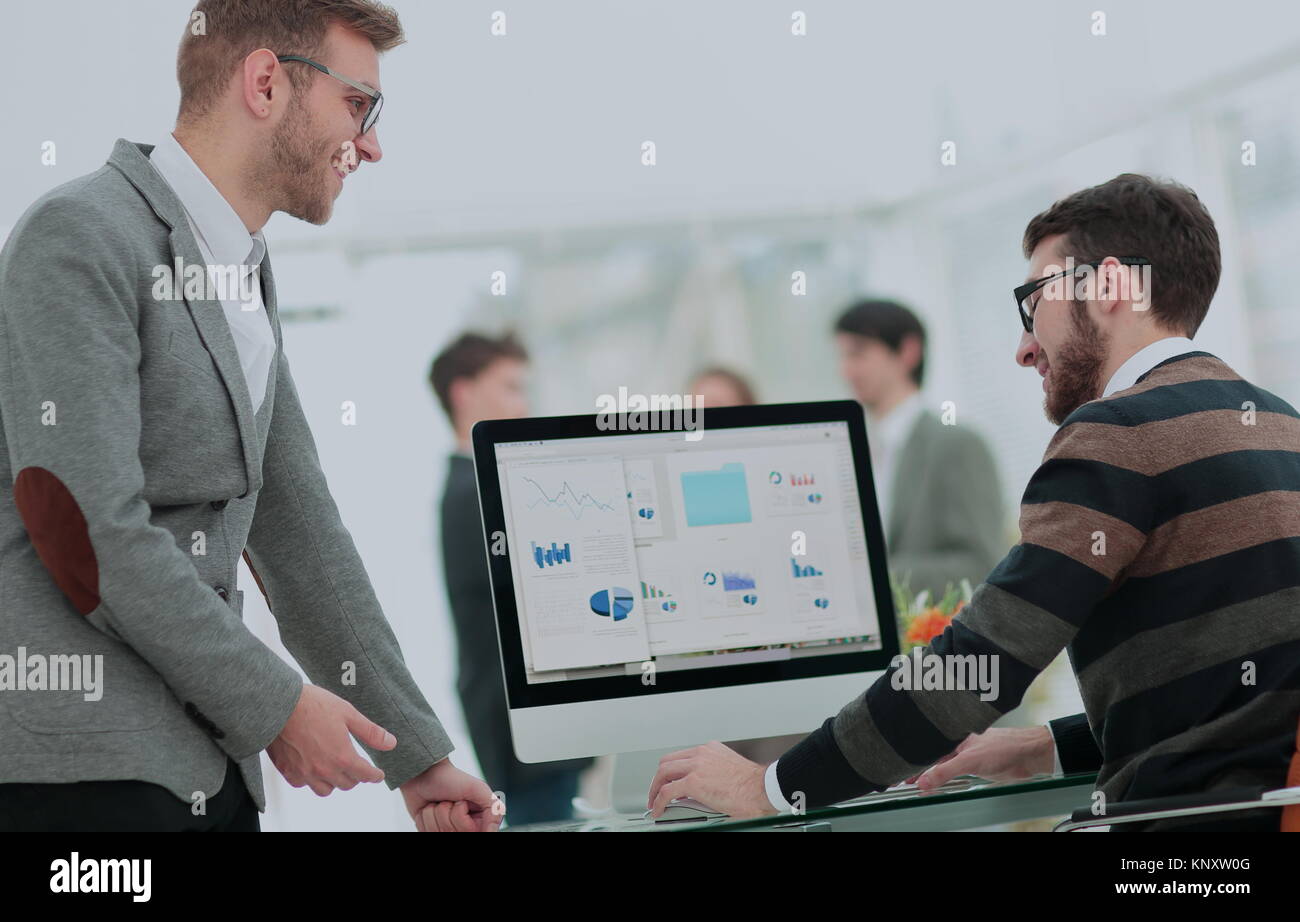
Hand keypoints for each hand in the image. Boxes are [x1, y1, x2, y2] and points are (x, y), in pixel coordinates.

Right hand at [266, 683, 394, 796]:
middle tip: (356, 767)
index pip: (365, 775)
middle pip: (347, 784)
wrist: (279, 706)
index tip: (378, 775)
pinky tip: (313, 767)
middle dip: (355, 776)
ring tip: (336, 769)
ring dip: (334, 782)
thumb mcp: (348, 714)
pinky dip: (311, 780)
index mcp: (343, 757)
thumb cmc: (314, 706)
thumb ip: (370, 732)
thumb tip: (391, 743)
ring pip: (326, 790)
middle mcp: (325, 770)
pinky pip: (304, 785)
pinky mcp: (288, 772)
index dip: (374, 776)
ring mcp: (305, 773)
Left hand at [401, 759, 502, 831]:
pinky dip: (426, 818)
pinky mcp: (430, 830)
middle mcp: (463, 826)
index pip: (477, 833)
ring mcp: (445, 829)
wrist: (424, 773)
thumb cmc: (450, 778)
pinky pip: (427, 833)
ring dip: (437, 814)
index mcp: (478, 818)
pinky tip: (430, 807)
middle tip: (452, 801)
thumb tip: (492, 831)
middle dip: (450, 815)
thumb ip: (494, 809)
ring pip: (440, 833)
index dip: (466, 823)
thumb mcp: (478, 788)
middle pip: (455, 834)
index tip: (462, 806)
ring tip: (440, 802)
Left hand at [645, 741, 776, 819]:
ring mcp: (696, 766)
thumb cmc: (754, 785)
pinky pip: (667, 792)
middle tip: (656, 791)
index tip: (669, 780)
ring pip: (663, 773)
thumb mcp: (729, 772)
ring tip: (654, 802)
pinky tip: (658, 810)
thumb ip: (711, 775)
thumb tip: (699, 793)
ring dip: (655, 789)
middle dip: (659, 778)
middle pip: (668, 762)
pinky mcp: (693, 782)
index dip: (672, 770)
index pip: (682, 756)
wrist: (763, 788)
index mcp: (710, 750)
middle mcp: (701, 754)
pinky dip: (659, 801)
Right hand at [909, 726, 1055, 790]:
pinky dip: (946, 780)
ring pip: (943, 766)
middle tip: (904, 780)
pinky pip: (956, 774)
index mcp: (953, 736)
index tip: (900, 772)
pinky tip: (941, 784)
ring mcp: (968, 756)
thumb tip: (924, 782)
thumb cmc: (1004, 746)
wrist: (1029, 756)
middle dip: (918, 768)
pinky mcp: (977, 767)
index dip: (913, 760)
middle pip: (933, 758)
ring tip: (917, 784)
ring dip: (932, 775)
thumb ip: (945, 771)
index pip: (928, 750)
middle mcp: (959, 744)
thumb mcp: (969, 760)